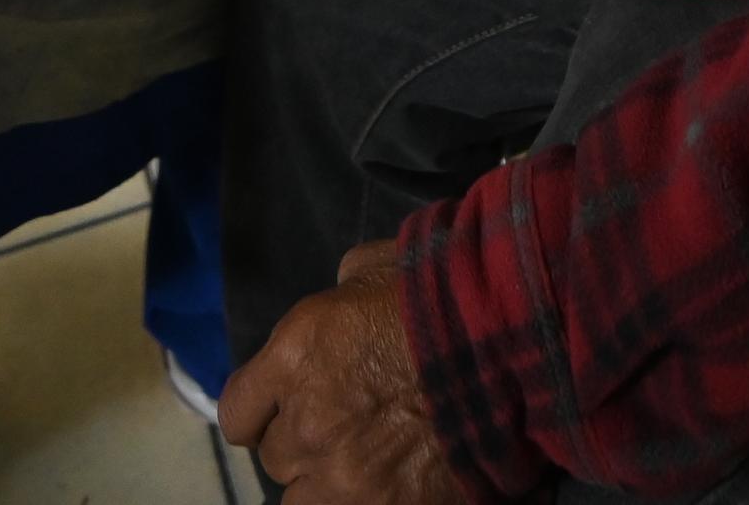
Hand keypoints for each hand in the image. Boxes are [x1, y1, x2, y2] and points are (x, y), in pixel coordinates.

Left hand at [221, 242, 460, 504]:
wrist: (510, 346)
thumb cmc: (444, 295)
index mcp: (295, 357)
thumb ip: (343, 290)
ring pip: (304, 500)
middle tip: (341, 430)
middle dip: (303, 444)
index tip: (283, 408)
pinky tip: (386, 484)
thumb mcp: (380, 266)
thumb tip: (342, 293)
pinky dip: (362, 499)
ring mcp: (344, 475)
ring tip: (360, 466)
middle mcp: (307, 423)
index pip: (238, 412)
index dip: (261, 411)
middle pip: (277, 458)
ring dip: (325, 484)